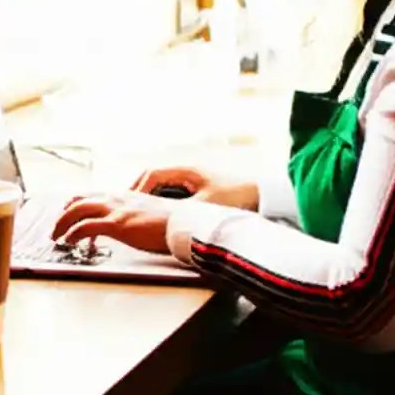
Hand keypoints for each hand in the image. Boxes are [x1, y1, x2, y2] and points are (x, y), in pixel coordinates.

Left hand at [50, 191, 172, 253]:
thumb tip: (128, 226)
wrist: (185, 224)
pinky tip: (69, 241)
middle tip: (57, 227)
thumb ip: (133, 214)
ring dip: (62, 223)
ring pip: (77, 210)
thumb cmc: (172, 222)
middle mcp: (116, 198)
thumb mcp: (148, 212)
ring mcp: (115, 210)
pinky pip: (85, 227)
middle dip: (63, 214)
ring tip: (57, 236)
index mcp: (124, 194)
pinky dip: (73, 233)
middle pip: (79, 200)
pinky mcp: (117, 224)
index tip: (68, 215)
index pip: (92, 195)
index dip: (76, 205)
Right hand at [131, 167, 258, 210]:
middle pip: (154, 177)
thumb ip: (182, 214)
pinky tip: (164, 212)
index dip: (138, 189)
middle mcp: (189, 171)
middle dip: (139, 191)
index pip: (152, 175)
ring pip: (164, 184)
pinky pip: (175, 190)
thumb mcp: (207, 207)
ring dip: (151, 195)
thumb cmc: (239, 198)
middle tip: (127, 206)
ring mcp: (196, 178)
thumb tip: (160, 223)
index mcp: (187, 171)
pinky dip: (164, 198)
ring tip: (141, 210)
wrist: (268, 195)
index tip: (129, 204)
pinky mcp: (204, 187)